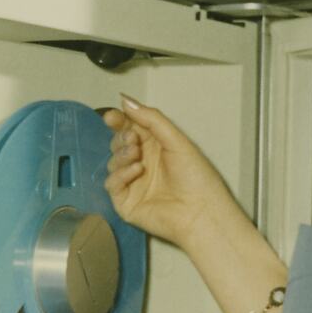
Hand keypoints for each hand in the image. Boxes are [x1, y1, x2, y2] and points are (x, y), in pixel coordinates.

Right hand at [103, 95, 242, 252]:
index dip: (119, 121)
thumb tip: (126, 101)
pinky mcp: (126, 202)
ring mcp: (133, 183)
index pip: (130, 128)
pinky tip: (137, 171)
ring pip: (113, 162)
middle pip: (118, 144)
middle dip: (121, 138)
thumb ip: (151, 119)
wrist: (200, 211)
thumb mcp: (175, 139)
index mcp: (156, 147)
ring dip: (122, 155)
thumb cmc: (197, 179)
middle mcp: (143, 163)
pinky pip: (112, 184)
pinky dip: (121, 174)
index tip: (111, 116)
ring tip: (137, 156)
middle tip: (132, 139)